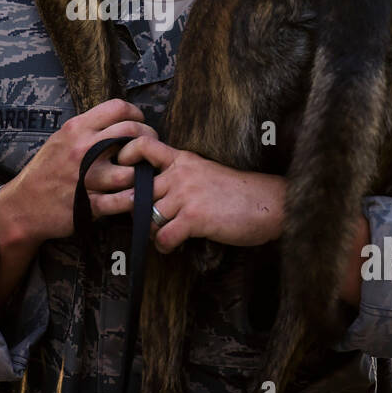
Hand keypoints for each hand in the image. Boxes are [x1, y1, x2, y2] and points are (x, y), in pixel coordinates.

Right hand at [0, 99, 158, 246]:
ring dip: (142, 173)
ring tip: (144, 174)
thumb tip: (118, 118)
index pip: (117, 108)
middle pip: (131, 133)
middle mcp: (83, 150)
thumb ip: (87, 128)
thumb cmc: (46, 170)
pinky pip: (122, 201)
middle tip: (149, 148)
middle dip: (148, 139)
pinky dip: (133, 199)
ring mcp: (87, 178)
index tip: (140, 123)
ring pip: (130, 171)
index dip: (136, 114)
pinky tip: (136, 195)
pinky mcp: (89, 205)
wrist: (24, 205)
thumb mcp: (60, 139)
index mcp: (76, 129)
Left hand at [106, 135, 287, 252]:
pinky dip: (165, 246)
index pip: (144, 146)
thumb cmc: (239, 192)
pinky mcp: (194, 217)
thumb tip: (155, 191)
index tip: (122, 170)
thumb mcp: (206, 172)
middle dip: (137, 208)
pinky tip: (173, 246)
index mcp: (183, 159)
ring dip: (152, 231)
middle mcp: (181, 174)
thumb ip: (181, 176)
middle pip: (139, 189)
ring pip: (148, 215)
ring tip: (163, 235)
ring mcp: (186, 194)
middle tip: (145, 220)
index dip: (126, 156)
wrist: (269, 203)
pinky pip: (163, 236)